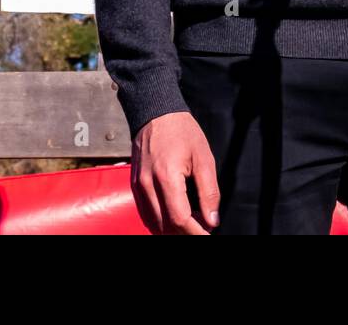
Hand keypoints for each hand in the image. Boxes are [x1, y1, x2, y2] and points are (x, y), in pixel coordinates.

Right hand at [131, 111, 220, 234]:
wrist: (156, 112)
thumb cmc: (181, 131)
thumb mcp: (204, 158)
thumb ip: (209, 192)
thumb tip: (212, 220)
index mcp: (167, 177)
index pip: (179, 219)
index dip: (195, 233)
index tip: (208, 234)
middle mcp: (148, 185)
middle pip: (165, 226)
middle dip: (186, 233)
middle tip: (203, 228)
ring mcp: (139, 186)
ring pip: (154, 224)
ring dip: (172, 230)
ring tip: (192, 222)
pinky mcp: (135, 185)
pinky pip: (146, 214)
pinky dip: (160, 222)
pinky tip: (175, 217)